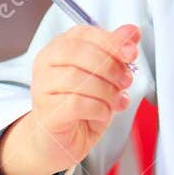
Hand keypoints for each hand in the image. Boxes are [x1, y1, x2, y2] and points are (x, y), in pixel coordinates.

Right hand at [0, 23, 138, 174]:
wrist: (61, 142)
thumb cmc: (82, 106)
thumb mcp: (105, 76)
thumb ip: (116, 52)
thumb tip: (131, 32)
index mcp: (60, 47)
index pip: (85, 33)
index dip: (112, 41)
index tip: (131, 53)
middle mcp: (46, 63)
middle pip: (81, 53)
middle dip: (112, 67)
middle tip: (126, 80)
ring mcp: (42, 87)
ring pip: (78, 78)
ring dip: (107, 91)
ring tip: (115, 100)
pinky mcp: (46, 112)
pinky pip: (76, 103)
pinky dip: (99, 108)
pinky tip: (103, 113)